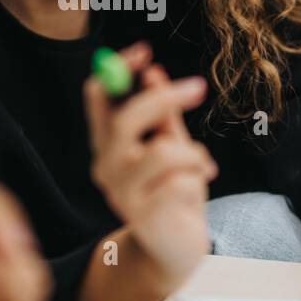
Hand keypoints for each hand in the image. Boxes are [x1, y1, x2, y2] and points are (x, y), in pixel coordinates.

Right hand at [83, 41, 215, 285]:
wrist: (175, 249)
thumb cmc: (174, 192)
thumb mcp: (172, 145)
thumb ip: (163, 115)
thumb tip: (154, 72)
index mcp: (109, 141)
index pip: (98, 96)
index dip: (117, 70)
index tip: (145, 51)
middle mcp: (106, 165)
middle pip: (123, 121)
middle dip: (163, 99)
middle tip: (198, 87)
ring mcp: (121, 193)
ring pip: (158, 154)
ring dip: (190, 152)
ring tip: (202, 164)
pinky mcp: (143, 217)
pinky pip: (175, 184)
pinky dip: (195, 178)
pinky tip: (195, 189)